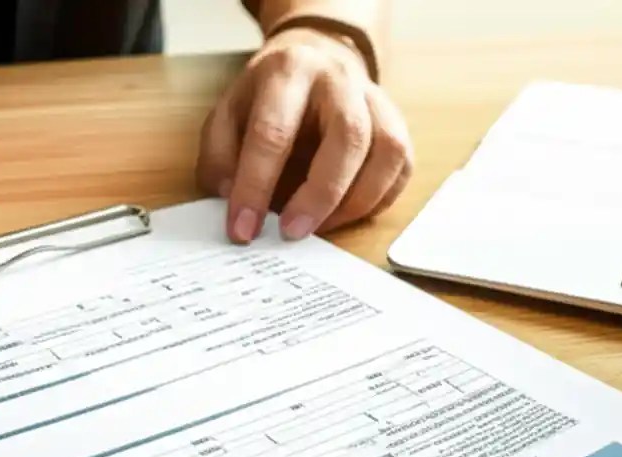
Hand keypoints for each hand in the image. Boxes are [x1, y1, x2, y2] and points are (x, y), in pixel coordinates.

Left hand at [196, 26, 412, 242]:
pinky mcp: (397, 123)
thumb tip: (230, 196)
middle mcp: (339, 80)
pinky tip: (346, 214)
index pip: (274, 132)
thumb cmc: (267, 98)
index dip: (256, 186)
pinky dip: (377, 200)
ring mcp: (375, 99)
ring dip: (355, 201)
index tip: (243, 229)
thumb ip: (219, 154)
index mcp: (289, 71)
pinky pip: (401, 166)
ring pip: (387, 151)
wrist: (316, 58)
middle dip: (319, 195)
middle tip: (292, 234)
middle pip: (347, 136)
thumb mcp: (227, 113)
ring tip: (321, 228)